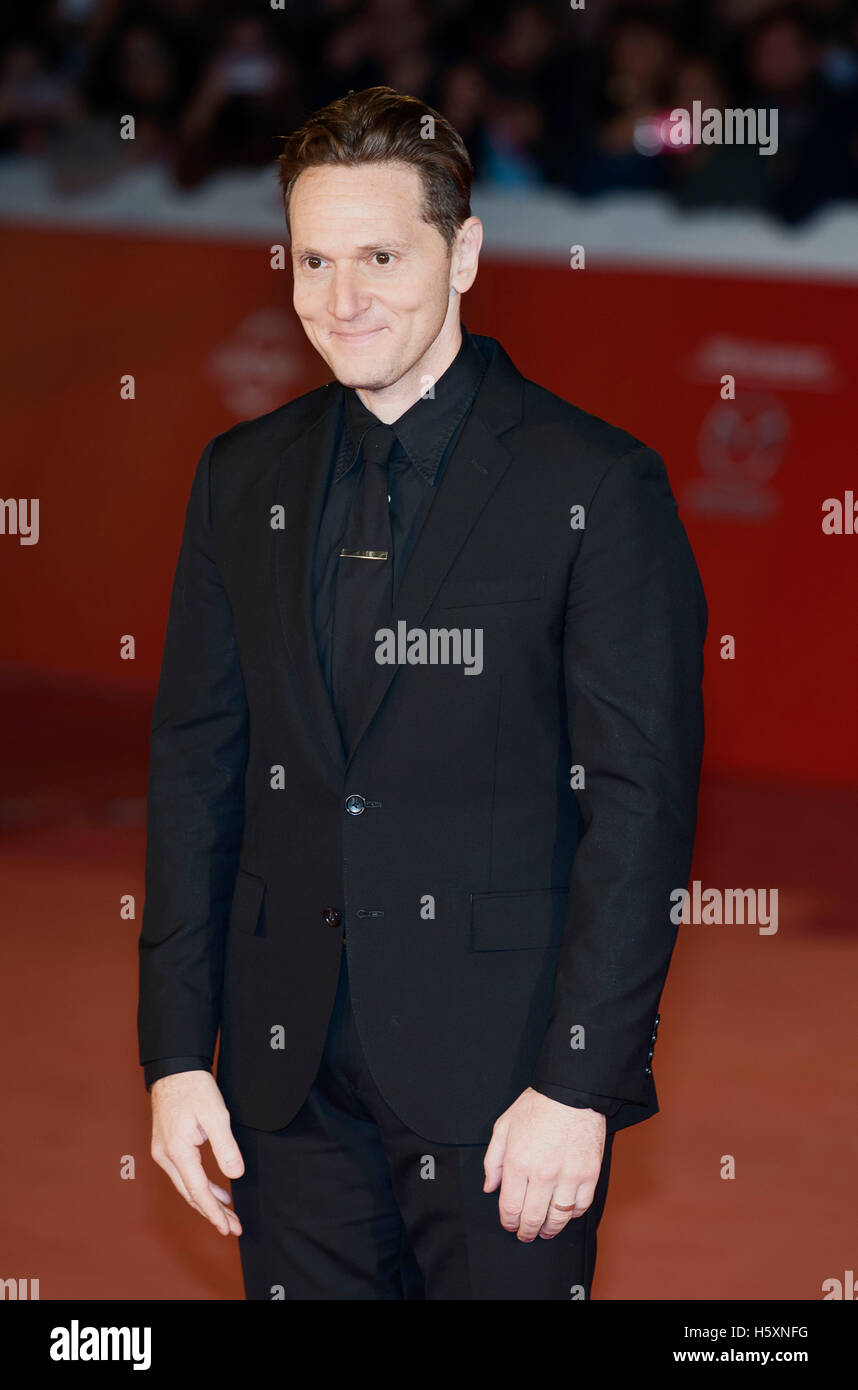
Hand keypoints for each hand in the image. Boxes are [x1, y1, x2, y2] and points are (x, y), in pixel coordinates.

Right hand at [150, 1070, 244, 1235]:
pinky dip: (200, 1186)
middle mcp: (165, 1156)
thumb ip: (225, 1146)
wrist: (174, 1068)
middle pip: (190, 1194)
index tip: (228, 1227)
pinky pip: (183, 1174)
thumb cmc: (194, 1088)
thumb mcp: (216, 1115)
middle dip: (212, 1213)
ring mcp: (163, 1152)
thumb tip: (235, 1175)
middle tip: (233, 1226)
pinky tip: (216, 1190)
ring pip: (186, 1186)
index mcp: (177, 1151)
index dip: (214, 1212)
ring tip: (229, 1213)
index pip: (197, 1191)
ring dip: (207, 1201)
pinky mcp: (166, 1146)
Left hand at [483, 1087, 605, 1241]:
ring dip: (549, 1229)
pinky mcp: (589, 1175)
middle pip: (532, 1218)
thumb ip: (492, 1160)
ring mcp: (568, 1176)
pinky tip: (564, 1213)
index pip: (510, 1208)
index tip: (510, 1224)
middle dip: (526, 1232)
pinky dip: (571, 1215)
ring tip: (545, 1231)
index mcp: (518, 1163)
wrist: (571, 1093)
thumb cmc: (536, 1107)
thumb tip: (490, 1187)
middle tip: (525, 1235)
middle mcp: (542, 1174)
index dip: (508, 1222)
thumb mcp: (503, 1126)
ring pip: (558, 1218)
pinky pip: (580, 1206)